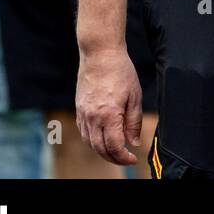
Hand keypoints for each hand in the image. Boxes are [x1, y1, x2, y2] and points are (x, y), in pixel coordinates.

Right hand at [75, 45, 142, 165]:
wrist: (100, 54)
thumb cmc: (121, 72)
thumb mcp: (135, 96)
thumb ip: (134, 122)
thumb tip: (133, 142)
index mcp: (109, 115)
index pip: (114, 146)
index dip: (124, 157)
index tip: (132, 159)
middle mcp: (92, 117)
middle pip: (100, 148)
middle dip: (113, 158)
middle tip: (126, 159)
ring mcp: (83, 113)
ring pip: (89, 142)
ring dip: (102, 151)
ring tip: (116, 151)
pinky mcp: (79, 109)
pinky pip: (83, 132)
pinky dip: (92, 140)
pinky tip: (102, 138)